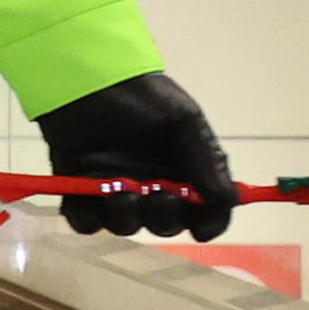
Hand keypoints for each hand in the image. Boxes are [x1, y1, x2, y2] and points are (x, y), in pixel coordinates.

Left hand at [36, 71, 236, 239]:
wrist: (89, 80)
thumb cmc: (142, 96)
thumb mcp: (184, 121)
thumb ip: (207, 161)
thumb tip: (229, 200)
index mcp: (183, 171)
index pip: (204, 210)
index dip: (207, 223)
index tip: (202, 228)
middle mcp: (152, 185)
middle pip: (165, 224)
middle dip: (164, 218)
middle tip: (160, 196)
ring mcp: (115, 190)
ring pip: (126, 225)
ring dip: (127, 216)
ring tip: (122, 191)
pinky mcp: (80, 190)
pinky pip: (84, 221)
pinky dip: (87, 217)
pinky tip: (91, 197)